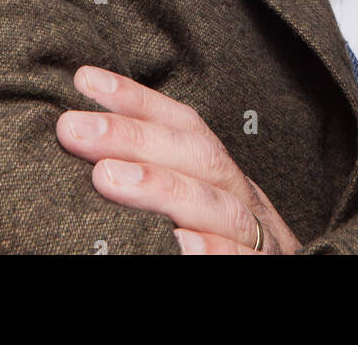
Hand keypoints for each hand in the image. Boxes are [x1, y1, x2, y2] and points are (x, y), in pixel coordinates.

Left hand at [57, 65, 300, 254]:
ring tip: (107, 177)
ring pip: (217, 207)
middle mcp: (243, 202)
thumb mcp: (197, 208)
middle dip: (133, 136)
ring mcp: (257, 242)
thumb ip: (164, 176)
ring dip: (161, 188)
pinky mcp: (261, 273)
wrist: (284, 278)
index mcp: (223, 180)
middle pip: (196, 157)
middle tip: (73, 128)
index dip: (136, 100)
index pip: (184, 127)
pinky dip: (212, 252)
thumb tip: (92, 152)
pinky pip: (239, 260)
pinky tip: (179, 244)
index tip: (85, 80)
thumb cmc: (227, 250)